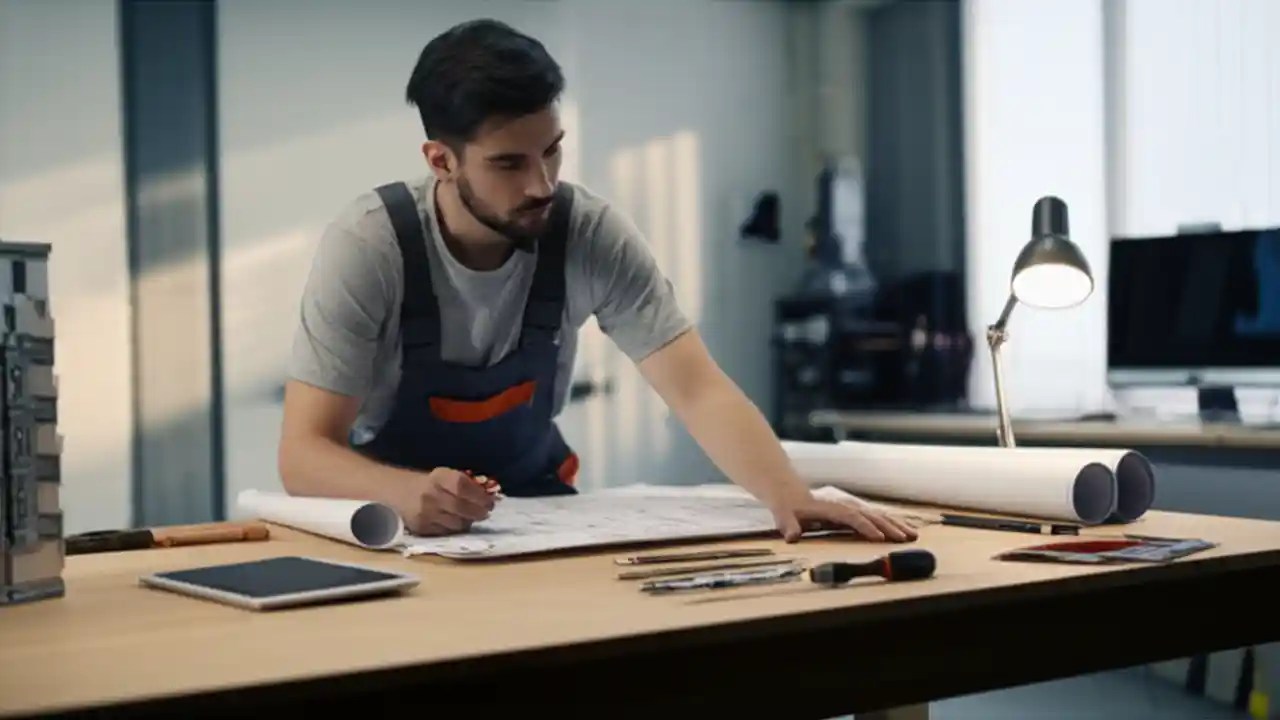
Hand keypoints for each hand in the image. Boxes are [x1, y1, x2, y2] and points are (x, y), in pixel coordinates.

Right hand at [392, 467, 496, 535]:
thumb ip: (464, 485)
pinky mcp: (421, 528)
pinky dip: (455, 528)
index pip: (463, 487)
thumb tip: (489, 497)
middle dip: (479, 512)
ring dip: (468, 522)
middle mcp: (430, 495)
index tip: (490, 501)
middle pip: (461, 507)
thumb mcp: (443, 476)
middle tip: (486, 512)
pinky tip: (456, 522)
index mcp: (438, 477)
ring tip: (471, 517)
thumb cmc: (427, 483)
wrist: (395, 492)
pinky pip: (446, 532)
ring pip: (457, 523)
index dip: (480, 496)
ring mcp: (425, 513)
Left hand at [771, 497, 918, 543]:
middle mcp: (845, 505)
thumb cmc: (789, 507)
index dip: (865, 527)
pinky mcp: (856, 511)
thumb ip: (789, 526)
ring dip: (896, 524)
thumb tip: (792, 536)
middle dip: (889, 526)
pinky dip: (892, 522)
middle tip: (905, 539)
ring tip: (913, 535)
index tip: (878, 538)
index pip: (851, 517)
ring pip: (878, 515)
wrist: (790, 493)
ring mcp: (852, 507)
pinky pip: (877, 516)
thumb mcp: (784, 515)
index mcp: (830, 508)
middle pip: (870, 515)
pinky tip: (906, 530)